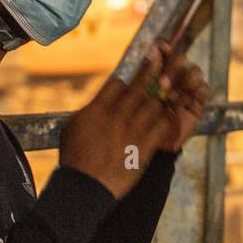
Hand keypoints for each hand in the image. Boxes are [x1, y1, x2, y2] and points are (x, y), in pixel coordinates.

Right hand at [59, 40, 172, 198]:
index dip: (124, 82)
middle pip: (138, 86)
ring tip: (169, 87)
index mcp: (98, 109)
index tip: (128, 82)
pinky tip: (169, 114)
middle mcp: (118, 115)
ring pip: (154, 104)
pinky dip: (166, 118)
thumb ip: (88, 111)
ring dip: (161, 96)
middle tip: (160, 55)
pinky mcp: (145, 146)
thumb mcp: (72, 128)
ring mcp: (133, 130)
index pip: (117, 84)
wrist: (85, 187)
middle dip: (150, 69)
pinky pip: (161, 125)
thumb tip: (97, 102)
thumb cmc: (74, 159)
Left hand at [151, 39, 209, 152]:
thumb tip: (150, 52)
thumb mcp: (139, 97)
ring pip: (194, 71)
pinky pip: (204, 89)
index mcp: (157, 71)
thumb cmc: (141, 121)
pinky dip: (196, 92)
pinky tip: (183, 101)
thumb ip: (145, 75)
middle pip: (181, 59)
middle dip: (173, 67)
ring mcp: (187, 88)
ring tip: (171, 95)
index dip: (164, 46)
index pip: (164, 51)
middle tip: (162, 82)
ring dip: (184, 79)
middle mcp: (174, 76)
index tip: (160, 45)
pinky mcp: (198, 101)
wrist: (152, 146)